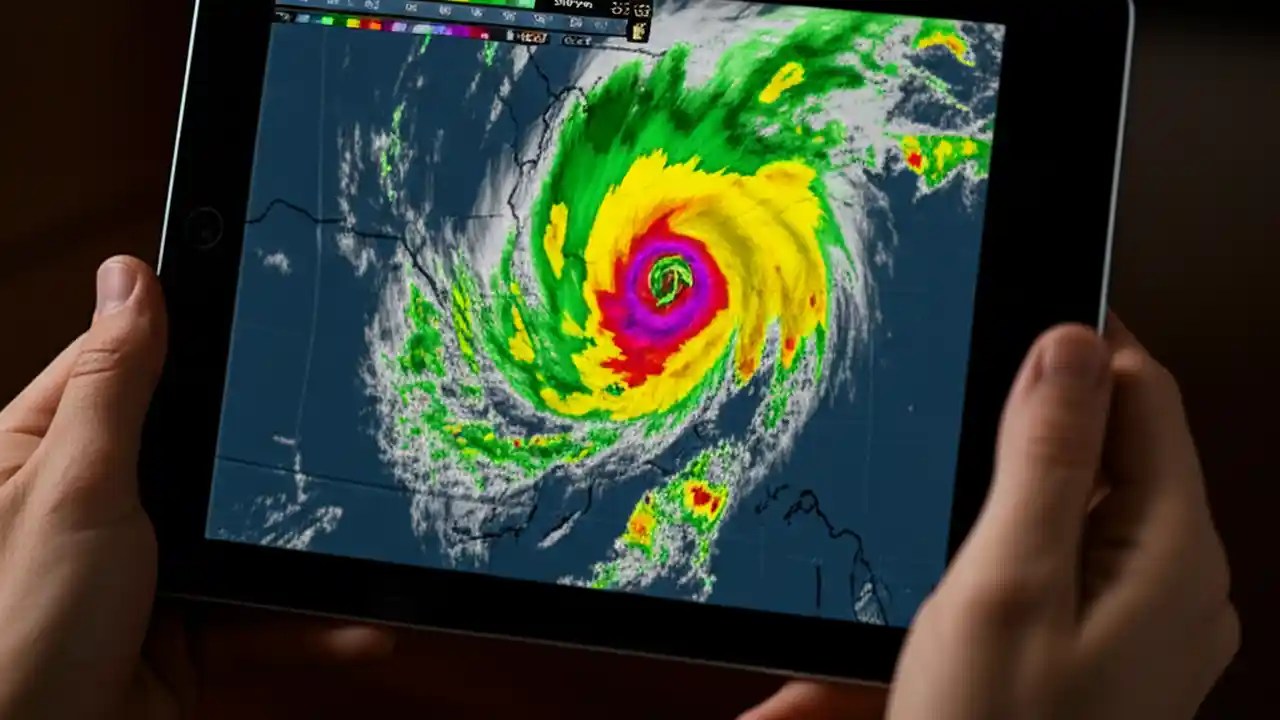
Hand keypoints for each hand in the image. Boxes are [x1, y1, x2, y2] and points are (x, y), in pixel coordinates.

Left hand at [0, 257, 394, 718]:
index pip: (130, 362)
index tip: (267, 295)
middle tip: (343, 415)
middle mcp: (99, 502)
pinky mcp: (187, 629)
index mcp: (51, 450)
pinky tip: (356, 620)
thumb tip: (130, 277)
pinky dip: (310, 621)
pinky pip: (262, 612)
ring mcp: (147, 567)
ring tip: (368, 526)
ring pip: (245, 534)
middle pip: (206, 446)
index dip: (196, 331)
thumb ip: (115, 387)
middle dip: (271, 448)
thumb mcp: (75, 488)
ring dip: (305, 546)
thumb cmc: (11, 635)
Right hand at [742, 320, 1237, 719]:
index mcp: (1172, 551)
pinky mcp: (1103, 648)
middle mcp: (1175, 581)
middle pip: (1115, 448)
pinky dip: (1012, 539)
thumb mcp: (1008, 581)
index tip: (1014, 304)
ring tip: (943, 484)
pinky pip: (1068, 560)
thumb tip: (1067, 344)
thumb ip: (1046, 456)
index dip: (1080, 339)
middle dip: (1035, 415)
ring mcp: (1144, 620)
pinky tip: (955, 562)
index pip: (1144, 392)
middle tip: (960, 397)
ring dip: (1014, 482)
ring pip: (1084, 504)